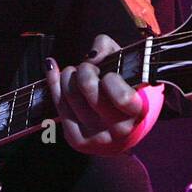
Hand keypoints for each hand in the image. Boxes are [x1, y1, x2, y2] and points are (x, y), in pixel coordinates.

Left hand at [44, 34, 164, 155]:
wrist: (120, 127)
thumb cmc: (122, 88)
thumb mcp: (123, 64)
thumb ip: (108, 49)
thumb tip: (90, 57)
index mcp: (137, 111)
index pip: (122, 97)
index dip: (110, 79)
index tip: (108, 74)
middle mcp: (119, 130)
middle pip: (88, 87)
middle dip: (84, 69)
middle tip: (87, 68)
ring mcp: (97, 138)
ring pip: (69, 94)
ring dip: (68, 75)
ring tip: (74, 73)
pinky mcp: (77, 141)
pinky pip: (58, 106)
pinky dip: (53, 82)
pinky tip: (54, 71)